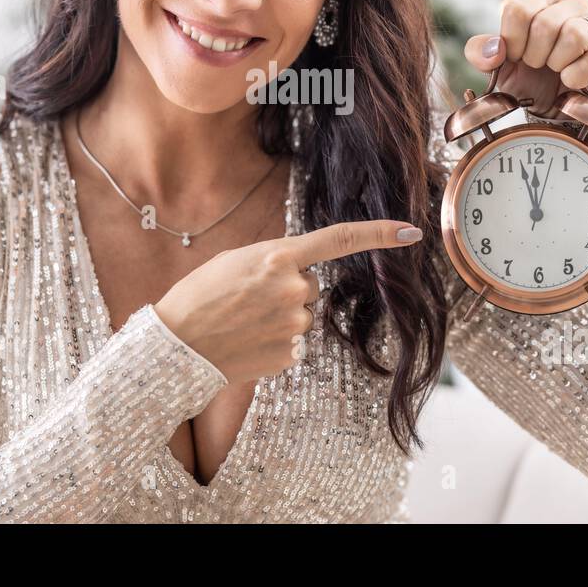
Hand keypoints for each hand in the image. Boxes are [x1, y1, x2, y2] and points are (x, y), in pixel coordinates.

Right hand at [154, 220, 421, 383]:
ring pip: (301, 316)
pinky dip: (274, 342)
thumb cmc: (199, 295)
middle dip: (287, 290)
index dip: (380, 234)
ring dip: (279, 318)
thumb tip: (301, 273)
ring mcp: (294, 325)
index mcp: (278, 256)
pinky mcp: (290, 354)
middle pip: (310, 286)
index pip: (340, 240)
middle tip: (247, 298)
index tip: (411, 232)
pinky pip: (294, 343)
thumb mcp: (235, 260)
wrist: (176, 345)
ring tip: (242, 321)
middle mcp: (293, 289)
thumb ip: (275, 260)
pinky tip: (247, 342)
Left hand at [464, 0, 587, 136]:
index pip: (519, 9)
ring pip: (575, 33)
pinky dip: (578, 76)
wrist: (562, 106)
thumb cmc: (531, 78)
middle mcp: (573, 4)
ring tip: (557, 72)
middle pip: (546, 23)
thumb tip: (494, 51)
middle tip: (538, 67)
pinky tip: (572, 83)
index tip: (515, 58)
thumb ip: (482, 52)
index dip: (512, 42)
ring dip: (557, 63)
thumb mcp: (499, 66)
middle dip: (534, 56)